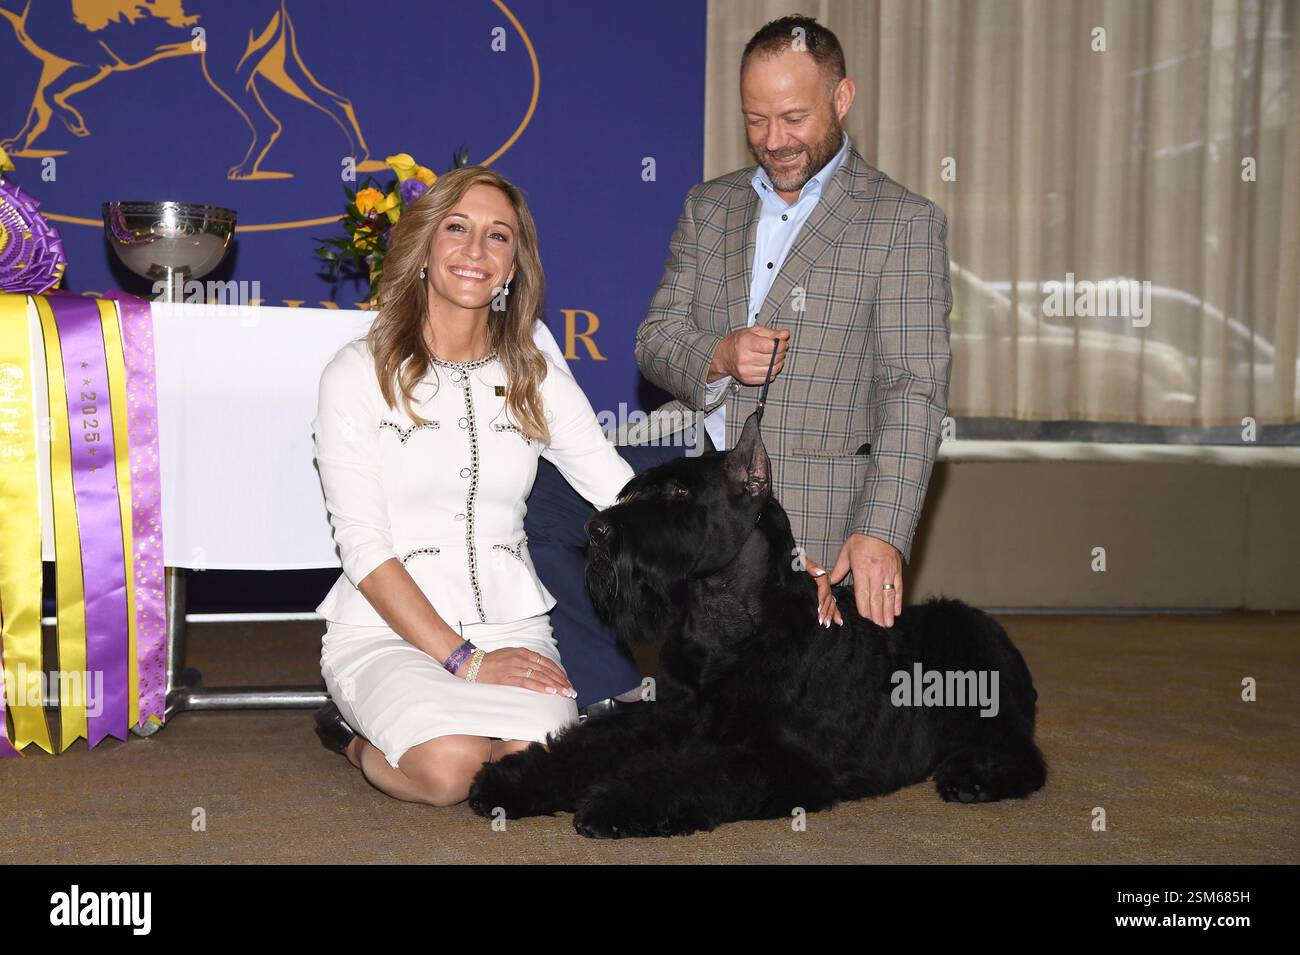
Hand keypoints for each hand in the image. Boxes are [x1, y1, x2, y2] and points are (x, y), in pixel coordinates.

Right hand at [459, 647, 576, 697]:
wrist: (472, 664)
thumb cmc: (492, 661)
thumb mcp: (511, 655)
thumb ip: (526, 660)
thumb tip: (542, 669)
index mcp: (523, 652)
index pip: (546, 662)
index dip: (558, 672)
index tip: (566, 681)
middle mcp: (520, 658)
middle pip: (545, 670)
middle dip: (560, 681)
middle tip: (570, 691)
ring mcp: (514, 668)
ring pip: (539, 676)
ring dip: (554, 685)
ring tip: (564, 693)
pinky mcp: (507, 678)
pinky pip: (527, 683)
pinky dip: (540, 687)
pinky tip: (549, 691)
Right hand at [709, 325, 789, 384]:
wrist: (723, 356)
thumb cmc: (739, 342)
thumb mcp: (753, 332)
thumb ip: (771, 333)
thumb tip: (786, 334)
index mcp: (746, 342)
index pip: (771, 346)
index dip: (781, 345)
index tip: (782, 343)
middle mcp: (744, 358)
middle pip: (773, 358)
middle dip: (781, 353)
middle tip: (780, 349)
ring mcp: (746, 371)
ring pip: (773, 369)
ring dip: (779, 363)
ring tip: (775, 357)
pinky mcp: (748, 380)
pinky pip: (768, 377)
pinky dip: (772, 371)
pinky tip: (769, 365)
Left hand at [799, 552, 842, 627]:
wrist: (797, 561)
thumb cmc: (798, 562)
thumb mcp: (802, 562)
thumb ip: (811, 566)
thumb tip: (820, 573)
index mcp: (822, 576)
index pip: (824, 590)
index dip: (822, 600)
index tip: (819, 609)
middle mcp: (826, 582)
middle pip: (828, 598)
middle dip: (826, 610)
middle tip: (822, 621)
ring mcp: (826, 587)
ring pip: (831, 602)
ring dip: (830, 613)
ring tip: (827, 624)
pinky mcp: (825, 591)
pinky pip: (832, 603)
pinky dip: (835, 612)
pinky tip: (838, 621)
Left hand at [829, 533, 902, 627]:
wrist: (880, 527)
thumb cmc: (860, 540)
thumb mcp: (845, 552)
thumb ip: (838, 569)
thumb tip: (829, 582)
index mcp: (861, 569)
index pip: (863, 593)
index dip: (864, 608)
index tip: (865, 620)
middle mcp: (876, 572)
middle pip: (877, 598)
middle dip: (877, 615)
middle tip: (878, 628)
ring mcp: (889, 572)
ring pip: (889, 596)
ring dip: (888, 612)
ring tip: (887, 625)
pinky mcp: (898, 570)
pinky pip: (899, 588)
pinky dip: (898, 601)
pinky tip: (897, 612)